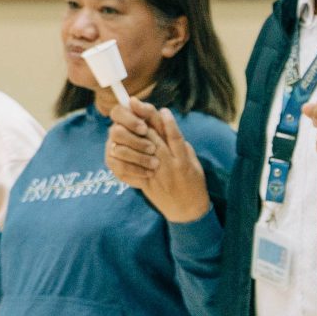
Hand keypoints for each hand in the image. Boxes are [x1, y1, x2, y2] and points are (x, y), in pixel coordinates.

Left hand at [108, 100, 215, 223]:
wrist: (187, 211)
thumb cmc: (193, 184)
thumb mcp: (193, 163)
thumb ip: (182, 147)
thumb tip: (169, 130)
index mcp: (184, 157)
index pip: (174, 134)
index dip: (167, 120)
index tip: (160, 108)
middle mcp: (171, 163)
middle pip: (155, 136)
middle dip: (144, 119)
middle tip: (133, 104)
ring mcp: (159, 173)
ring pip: (144, 149)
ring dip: (133, 133)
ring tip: (126, 121)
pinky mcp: (149, 182)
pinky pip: (135, 167)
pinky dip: (128, 154)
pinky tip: (122, 144)